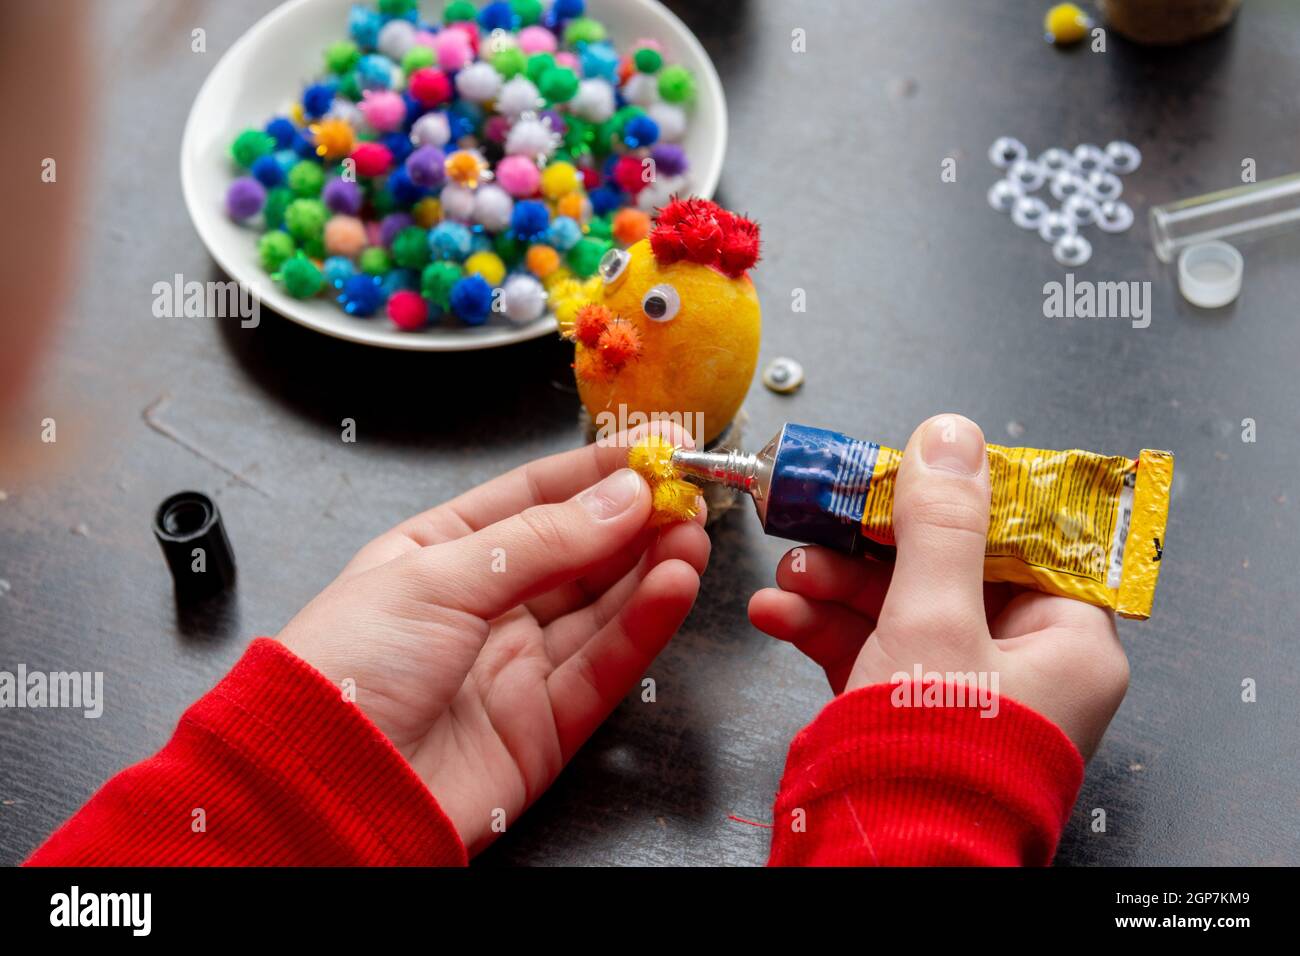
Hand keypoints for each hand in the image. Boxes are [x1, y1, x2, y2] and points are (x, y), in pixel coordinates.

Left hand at [277, 423, 709, 853]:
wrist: (319, 793)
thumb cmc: (346, 669)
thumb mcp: (439, 577)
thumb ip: (543, 541)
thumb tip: (623, 496)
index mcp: (440, 554)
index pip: (532, 499)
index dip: (596, 473)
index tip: (655, 447)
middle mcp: (483, 607)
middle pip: (576, 553)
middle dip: (634, 520)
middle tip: (688, 491)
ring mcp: (515, 667)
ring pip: (600, 608)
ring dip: (651, 568)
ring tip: (693, 531)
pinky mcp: (543, 727)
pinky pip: (604, 668)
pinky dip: (644, 627)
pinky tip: (674, 586)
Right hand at [749, 414, 1128, 758]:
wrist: (880, 861)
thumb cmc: (932, 764)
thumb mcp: (934, 620)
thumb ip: (941, 524)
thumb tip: (952, 438)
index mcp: (1068, 643)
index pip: (1025, 538)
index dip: (964, 497)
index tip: (911, 468)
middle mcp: (1024, 667)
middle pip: (948, 568)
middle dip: (872, 546)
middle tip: (828, 513)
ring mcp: (962, 692)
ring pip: (899, 606)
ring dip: (835, 585)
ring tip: (790, 573)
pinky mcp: (909, 713)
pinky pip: (869, 649)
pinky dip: (821, 628)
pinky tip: (778, 614)